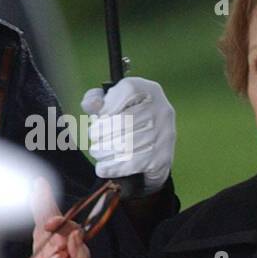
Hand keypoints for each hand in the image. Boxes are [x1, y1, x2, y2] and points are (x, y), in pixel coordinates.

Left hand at [81, 76, 175, 192]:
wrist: (154, 146)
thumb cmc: (127, 118)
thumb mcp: (111, 102)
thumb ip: (96, 99)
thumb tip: (92, 105)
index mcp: (149, 91)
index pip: (128, 90)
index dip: (108, 104)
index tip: (98, 117)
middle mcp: (162, 110)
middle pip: (125, 121)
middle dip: (101, 132)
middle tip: (94, 138)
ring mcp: (165, 135)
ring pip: (127, 144)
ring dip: (104, 151)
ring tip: (97, 152)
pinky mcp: (162, 157)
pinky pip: (133, 163)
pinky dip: (113, 167)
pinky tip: (102, 168)